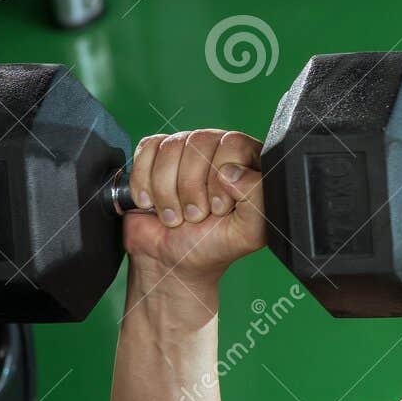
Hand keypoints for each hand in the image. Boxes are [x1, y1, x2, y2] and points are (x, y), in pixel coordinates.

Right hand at [123, 130, 265, 283]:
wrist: (171, 258)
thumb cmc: (213, 244)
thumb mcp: (248, 232)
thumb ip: (257, 200)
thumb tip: (234, 172)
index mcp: (248, 163)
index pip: (234, 144)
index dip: (221, 177)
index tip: (217, 208)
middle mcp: (218, 149)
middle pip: (199, 142)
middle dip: (191, 187)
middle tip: (195, 215)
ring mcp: (186, 149)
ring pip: (171, 147)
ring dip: (167, 191)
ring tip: (175, 215)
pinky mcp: (156, 154)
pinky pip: (147, 150)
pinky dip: (144, 182)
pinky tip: (152, 203)